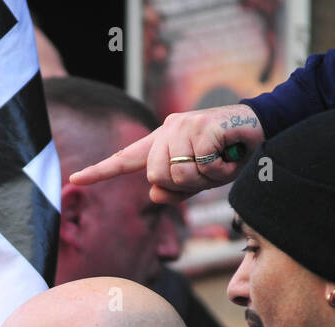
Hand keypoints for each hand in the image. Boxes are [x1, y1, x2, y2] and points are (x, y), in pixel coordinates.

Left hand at [69, 104, 264, 203]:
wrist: (259, 131)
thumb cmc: (225, 156)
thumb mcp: (197, 181)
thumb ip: (173, 190)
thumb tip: (155, 193)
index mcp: (161, 143)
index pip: (125, 160)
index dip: (100, 171)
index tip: (75, 179)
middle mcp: (167, 130)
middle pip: (155, 176)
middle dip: (183, 185)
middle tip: (206, 173)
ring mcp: (184, 125)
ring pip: (178, 174)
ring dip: (205, 178)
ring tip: (218, 162)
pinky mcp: (203, 125)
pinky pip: (202, 166)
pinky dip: (219, 170)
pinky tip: (228, 156)